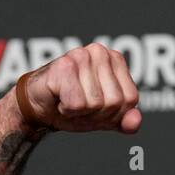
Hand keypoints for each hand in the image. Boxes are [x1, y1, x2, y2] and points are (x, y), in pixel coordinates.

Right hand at [19, 43, 141, 133]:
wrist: (39, 107)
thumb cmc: (73, 107)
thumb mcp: (105, 117)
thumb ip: (124, 120)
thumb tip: (135, 122)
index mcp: (115, 60)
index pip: (130, 100)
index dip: (113, 113)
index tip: (95, 107)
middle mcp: (100, 52)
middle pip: (113, 102)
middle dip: (96, 113)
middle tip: (79, 105)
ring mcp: (82, 56)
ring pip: (95, 103)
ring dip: (79, 111)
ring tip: (68, 100)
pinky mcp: (63, 66)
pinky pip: (77, 104)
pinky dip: (67, 109)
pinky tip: (59, 98)